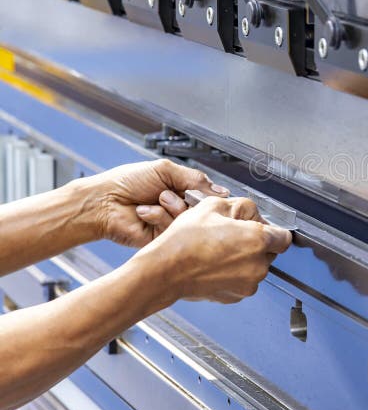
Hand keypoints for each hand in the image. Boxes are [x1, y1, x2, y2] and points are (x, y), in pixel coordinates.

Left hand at [86, 159, 229, 247]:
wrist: (103, 199)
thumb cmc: (127, 182)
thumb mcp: (166, 170)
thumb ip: (196, 179)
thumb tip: (221, 191)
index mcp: (181, 191)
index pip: (208, 196)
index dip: (209, 195)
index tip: (208, 193)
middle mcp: (178, 208)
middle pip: (203, 210)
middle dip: (188, 199)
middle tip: (170, 193)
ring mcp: (171, 224)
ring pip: (189, 220)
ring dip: (173, 206)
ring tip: (157, 199)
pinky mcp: (162, 239)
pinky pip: (173, 230)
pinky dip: (160, 216)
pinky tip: (146, 211)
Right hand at [133, 196, 292, 303]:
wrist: (165, 270)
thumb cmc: (185, 241)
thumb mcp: (214, 205)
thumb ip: (242, 206)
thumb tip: (251, 213)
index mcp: (258, 240)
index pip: (285, 236)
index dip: (274, 230)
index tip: (265, 229)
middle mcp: (258, 265)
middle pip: (270, 252)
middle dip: (257, 243)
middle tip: (234, 235)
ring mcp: (248, 283)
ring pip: (256, 267)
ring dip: (245, 259)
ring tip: (220, 249)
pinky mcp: (236, 295)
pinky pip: (243, 280)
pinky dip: (234, 273)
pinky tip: (215, 263)